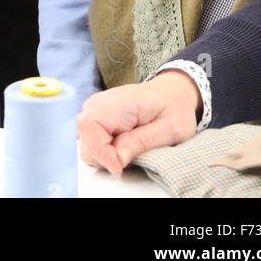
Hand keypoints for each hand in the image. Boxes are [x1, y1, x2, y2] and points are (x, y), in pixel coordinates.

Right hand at [77, 72, 201, 175]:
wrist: (172, 94)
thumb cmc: (174, 108)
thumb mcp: (169, 129)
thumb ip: (141, 142)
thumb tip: (117, 158)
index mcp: (118, 101)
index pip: (89, 126)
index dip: (101, 151)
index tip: (120, 166)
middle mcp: (100, 103)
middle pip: (86, 139)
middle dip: (105, 157)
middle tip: (132, 157)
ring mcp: (96, 110)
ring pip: (87, 145)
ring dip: (106, 156)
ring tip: (132, 150)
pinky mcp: (97, 118)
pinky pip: (92, 143)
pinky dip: (106, 152)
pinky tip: (124, 148)